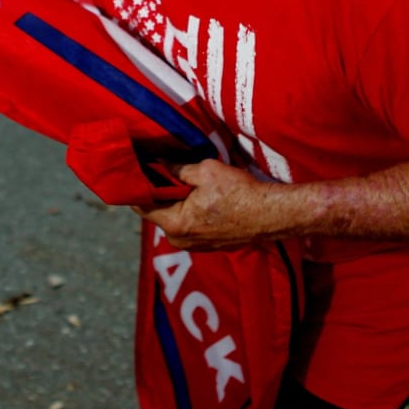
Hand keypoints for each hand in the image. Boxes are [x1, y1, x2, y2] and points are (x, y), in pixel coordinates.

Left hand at [133, 159, 280, 249]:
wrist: (270, 215)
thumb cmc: (239, 193)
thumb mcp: (206, 171)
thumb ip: (177, 169)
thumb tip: (159, 163)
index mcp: (174, 224)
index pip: (141, 206)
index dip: (138, 186)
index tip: (139, 170)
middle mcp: (179, 240)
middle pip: (156, 213)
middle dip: (158, 192)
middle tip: (162, 171)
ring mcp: (193, 245)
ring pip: (173, 219)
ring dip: (175, 202)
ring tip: (183, 182)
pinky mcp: (207, 245)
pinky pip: (189, 225)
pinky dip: (189, 211)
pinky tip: (199, 197)